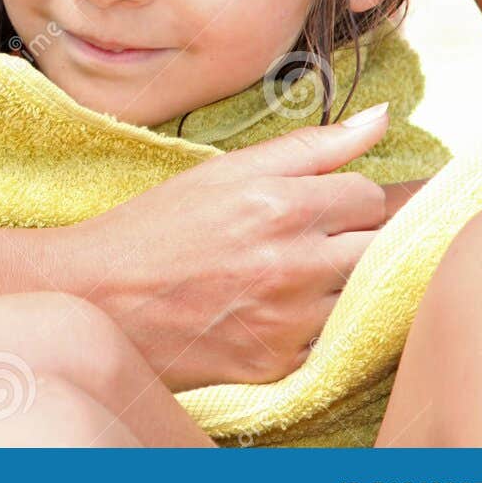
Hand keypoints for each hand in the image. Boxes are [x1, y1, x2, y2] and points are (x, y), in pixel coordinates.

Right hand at [53, 102, 399, 390]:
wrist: (97, 298)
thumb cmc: (156, 227)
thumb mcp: (225, 170)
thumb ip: (310, 146)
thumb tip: (381, 118)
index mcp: (282, 204)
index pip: (373, 196)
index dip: (353, 197)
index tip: (333, 204)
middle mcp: (295, 263)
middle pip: (384, 247)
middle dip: (364, 239)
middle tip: (321, 238)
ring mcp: (291, 320)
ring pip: (363, 295)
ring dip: (341, 283)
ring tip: (289, 274)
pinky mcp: (280, 364)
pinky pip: (330, 339)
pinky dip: (314, 325)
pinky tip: (272, 310)